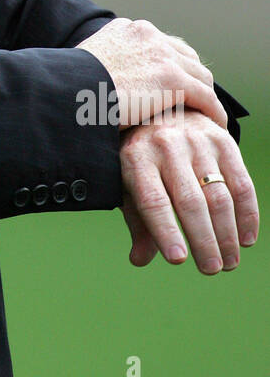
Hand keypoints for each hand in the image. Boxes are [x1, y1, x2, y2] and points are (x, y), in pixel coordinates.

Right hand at [76, 18, 227, 129]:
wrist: (67, 93)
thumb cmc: (67, 90)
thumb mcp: (85, 68)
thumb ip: (104, 68)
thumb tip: (104, 87)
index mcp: (126, 29)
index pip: (161, 45)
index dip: (172, 66)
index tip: (175, 84)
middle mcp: (147, 34)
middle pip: (185, 56)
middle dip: (192, 78)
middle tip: (196, 101)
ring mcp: (161, 54)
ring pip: (199, 75)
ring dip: (204, 95)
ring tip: (207, 115)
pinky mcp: (172, 78)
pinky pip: (205, 95)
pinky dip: (213, 110)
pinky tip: (215, 124)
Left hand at [119, 107, 258, 270]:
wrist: (163, 107)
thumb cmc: (142, 157)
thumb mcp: (129, 183)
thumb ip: (138, 221)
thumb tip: (139, 259)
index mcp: (136, 158)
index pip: (153, 201)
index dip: (166, 232)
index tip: (178, 259)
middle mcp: (166, 146)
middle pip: (190, 202)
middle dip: (204, 240)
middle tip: (211, 269)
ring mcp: (197, 141)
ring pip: (219, 196)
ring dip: (227, 234)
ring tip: (229, 262)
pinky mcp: (223, 140)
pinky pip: (242, 183)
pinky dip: (247, 215)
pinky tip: (246, 239)